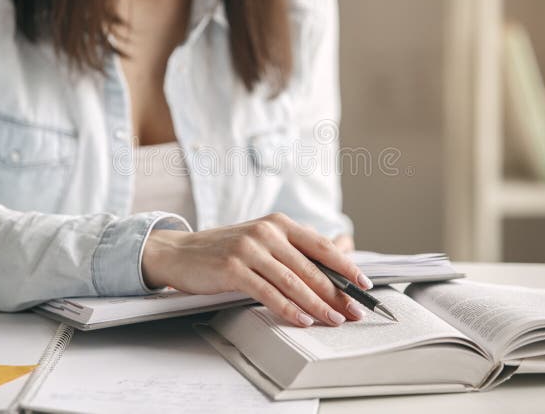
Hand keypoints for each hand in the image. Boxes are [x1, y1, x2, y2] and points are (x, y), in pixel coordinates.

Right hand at [141, 213, 371, 326]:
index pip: (321, 246)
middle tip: (354, 311)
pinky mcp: (234, 268)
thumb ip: (294, 250)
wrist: (180, 252)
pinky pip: (268, 292)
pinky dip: (287, 308)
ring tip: (334, 320)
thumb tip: (336, 260)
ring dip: (317, 304)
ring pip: (293, 281)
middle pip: (311, 267)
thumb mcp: (262, 242)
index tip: (364, 284)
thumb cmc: (225, 251)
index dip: (345, 266)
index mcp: (279, 223)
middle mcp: (267, 232)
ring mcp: (250, 249)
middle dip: (337, 292)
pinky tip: (302, 320)